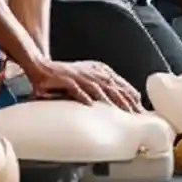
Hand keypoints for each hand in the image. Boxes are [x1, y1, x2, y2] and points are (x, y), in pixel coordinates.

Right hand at [22, 58, 143, 111]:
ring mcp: (78, 75)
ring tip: (120, 111)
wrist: (40, 67)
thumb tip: (116, 101)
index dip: (131, 95)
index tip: (141, 108)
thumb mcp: (86, 78)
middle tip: (136, 114)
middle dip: (126, 101)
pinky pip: (76, 89)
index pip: (120, 83)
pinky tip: (90, 105)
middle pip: (113, 87)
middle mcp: (91, 71)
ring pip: (99, 88)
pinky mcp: (65, 79)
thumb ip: (101, 86)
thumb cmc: (64, 76)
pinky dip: (83, 96)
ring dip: (110, 100)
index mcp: (98, 70)